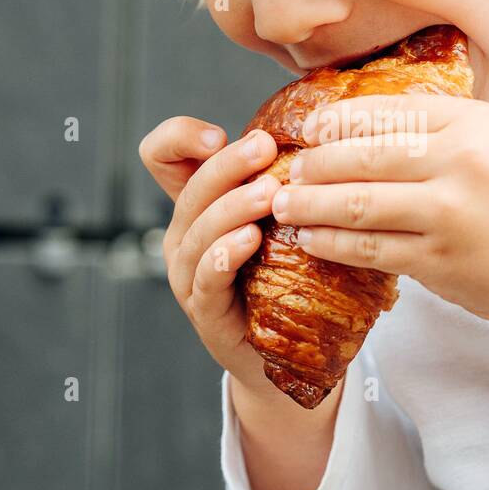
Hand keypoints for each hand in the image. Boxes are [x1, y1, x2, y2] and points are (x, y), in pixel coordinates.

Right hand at [138, 117, 287, 401]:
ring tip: (270, 193)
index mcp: (198, 205)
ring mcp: (188, 275)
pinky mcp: (206, 311)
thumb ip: (288, 182)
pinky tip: (250, 240)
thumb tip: (327, 137)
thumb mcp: (284, 220)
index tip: (218, 135)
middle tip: (266, 149)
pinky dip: (225, 254)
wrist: (286, 353)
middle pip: (190, 187)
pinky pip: (207, 278)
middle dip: (228, 164)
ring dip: (233, 206)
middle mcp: (184, 235)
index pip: (161, 156)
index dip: (179, 137)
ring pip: (199, 230)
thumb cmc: (287, 277)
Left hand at [269, 94, 488, 326]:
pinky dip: (333, 242)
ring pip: (359, 204)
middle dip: (314, 164)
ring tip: (284, 205)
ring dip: (311, 204)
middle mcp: (457, 162)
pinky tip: (312, 238)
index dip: (336, 121)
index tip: (309, 130)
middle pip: (362, 156)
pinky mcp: (441, 262)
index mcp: (470, 122)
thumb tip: (360, 125)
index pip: (385, 112)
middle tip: (287, 171)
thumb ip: (437, 127)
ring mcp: (448, 214)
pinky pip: (371, 250)